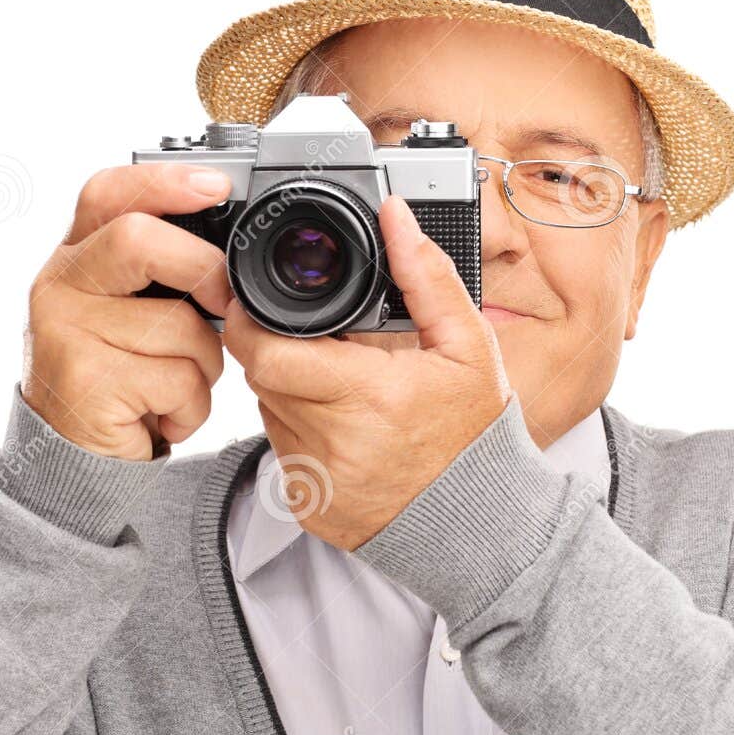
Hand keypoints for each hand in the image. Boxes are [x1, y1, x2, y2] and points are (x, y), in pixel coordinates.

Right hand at [22, 162, 233, 459]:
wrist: (77, 459)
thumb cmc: (121, 375)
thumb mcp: (135, 310)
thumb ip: (165, 269)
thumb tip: (234, 251)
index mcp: (76, 256)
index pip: (109, 193)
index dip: (164, 182)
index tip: (218, 186)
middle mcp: (59, 285)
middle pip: (140, 241)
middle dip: (204, 271)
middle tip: (225, 303)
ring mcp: (66, 334)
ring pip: (179, 324)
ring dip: (204, 364)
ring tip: (174, 384)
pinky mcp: (86, 383)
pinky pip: (178, 380)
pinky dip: (192, 406)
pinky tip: (162, 415)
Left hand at [222, 195, 511, 549]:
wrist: (481, 518)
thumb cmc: (475, 432)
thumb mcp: (466, 345)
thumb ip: (424, 276)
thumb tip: (395, 216)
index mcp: (369, 396)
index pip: (268, 353)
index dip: (252, 324)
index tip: (260, 307)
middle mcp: (335, 443)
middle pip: (263, 379)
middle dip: (278, 352)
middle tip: (316, 344)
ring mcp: (317, 480)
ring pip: (269, 414)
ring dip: (291, 392)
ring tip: (342, 389)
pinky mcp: (309, 505)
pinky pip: (282, 454)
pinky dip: (302, 434)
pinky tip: (346, 431)